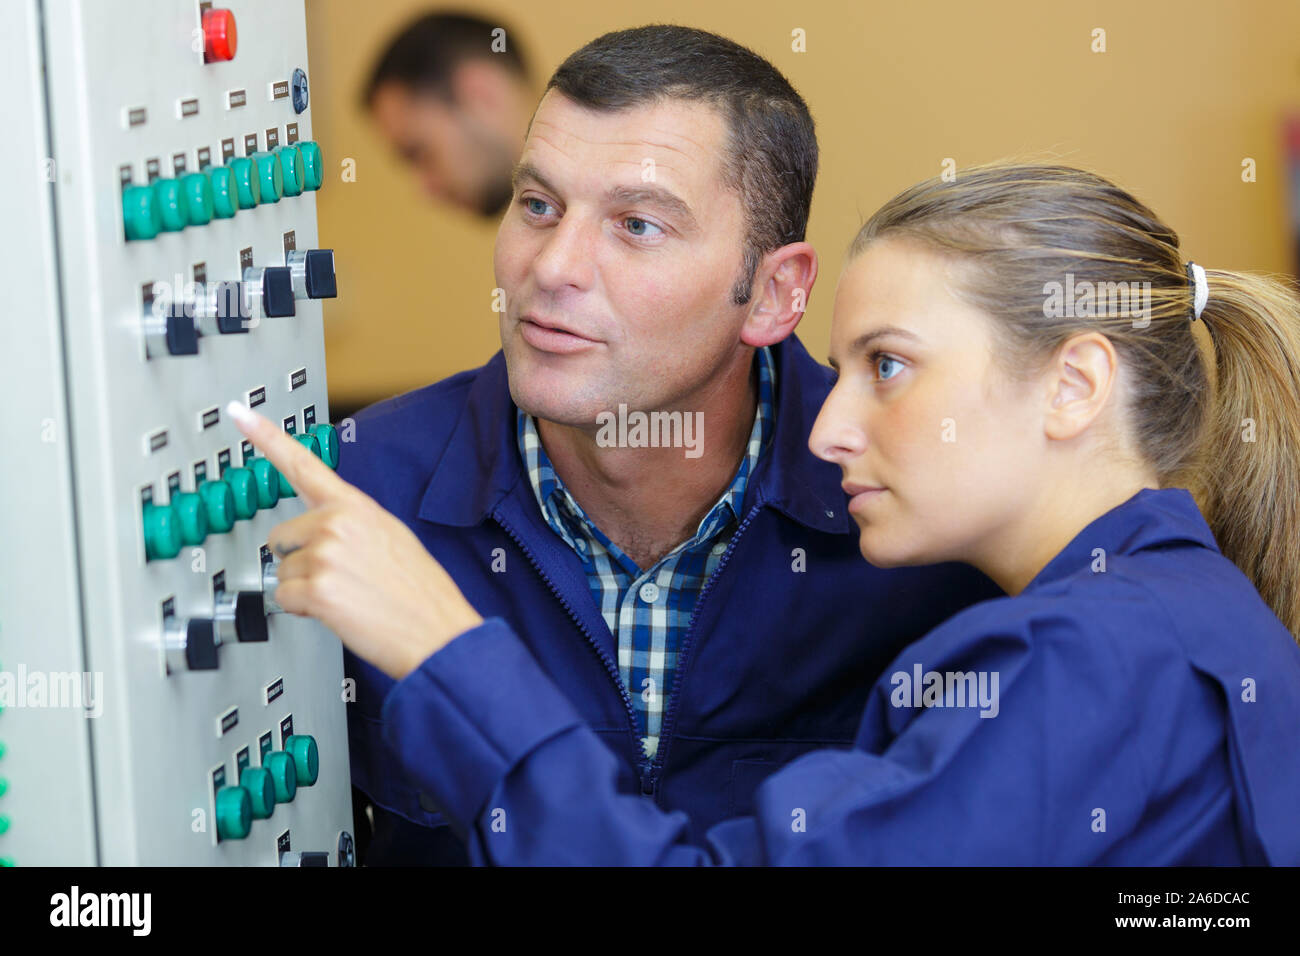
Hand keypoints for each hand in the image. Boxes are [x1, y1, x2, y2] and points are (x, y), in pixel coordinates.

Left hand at [226, 401, 482, 678]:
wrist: (438, 631)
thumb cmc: (419, 591)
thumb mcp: (391, 537)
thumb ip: (350, 523)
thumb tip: (318, 530)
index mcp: (356, 506)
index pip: (304, 464)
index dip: (265, 437)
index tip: (239, 413)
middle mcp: (337, 523)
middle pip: (281, 538)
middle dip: (301, 561)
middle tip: (342, 579)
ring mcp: (326, 555)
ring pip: (282, 572)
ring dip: (305, 589)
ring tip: (347, 596)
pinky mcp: (318, 589)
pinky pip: (284, 598)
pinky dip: (304, 610)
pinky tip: (338, 611)